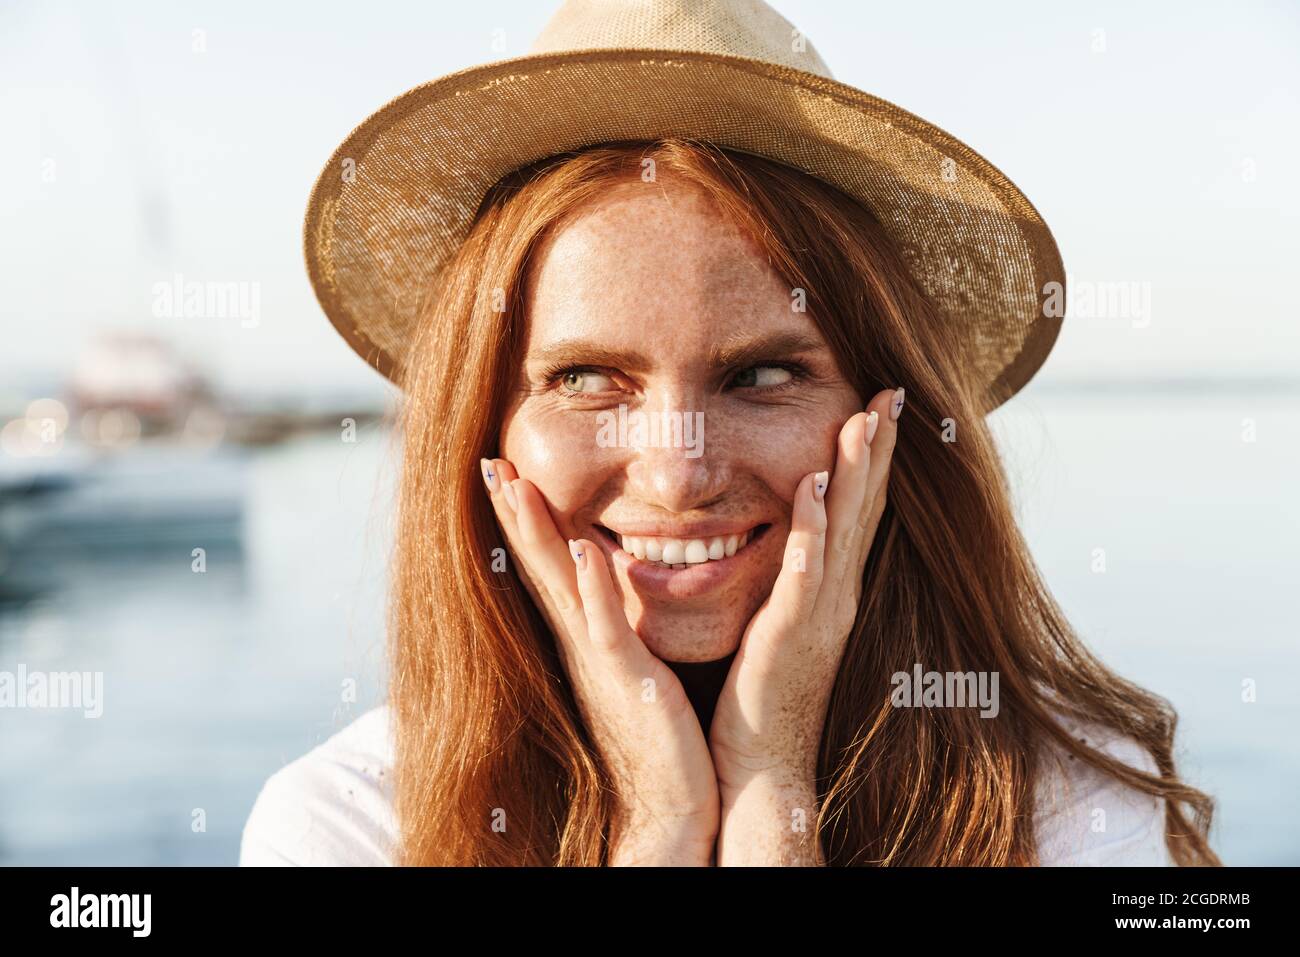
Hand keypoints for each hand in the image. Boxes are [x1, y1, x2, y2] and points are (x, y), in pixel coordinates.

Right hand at [481, 457, 718, 865]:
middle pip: (539, 564)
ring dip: (537, 535)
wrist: (670, 801)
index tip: (503, 467)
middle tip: (490, 460)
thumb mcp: (630, 665)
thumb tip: (610, 585)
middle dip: (513, 512)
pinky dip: (594, 588)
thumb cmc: (655, 734)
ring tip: (518, 485)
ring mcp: (599, 660)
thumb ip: (617, 625)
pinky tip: (588, 549)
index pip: (548, 563)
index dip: (522, 516)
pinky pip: (606, 628)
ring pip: (561, 586)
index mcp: (583, 634)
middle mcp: (580, 642)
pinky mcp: (628, 682)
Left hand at [707, 387, 902, 864]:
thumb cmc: (763, 697)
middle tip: (891, 392)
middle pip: (863, 509)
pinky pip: (802, 573)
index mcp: (832, 591)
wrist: (761, 765)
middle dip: (878, 449)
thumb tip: (789, 543)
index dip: (873, 460)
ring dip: (853, 473)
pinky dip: (809, 528)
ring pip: (842, 531)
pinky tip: (808, 487)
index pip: (858, 512)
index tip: (881, 406)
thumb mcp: (783, 626)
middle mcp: (836, 596)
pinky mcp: (790, 635)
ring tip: (863, 418)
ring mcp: (819, 615)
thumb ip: (789, 583)